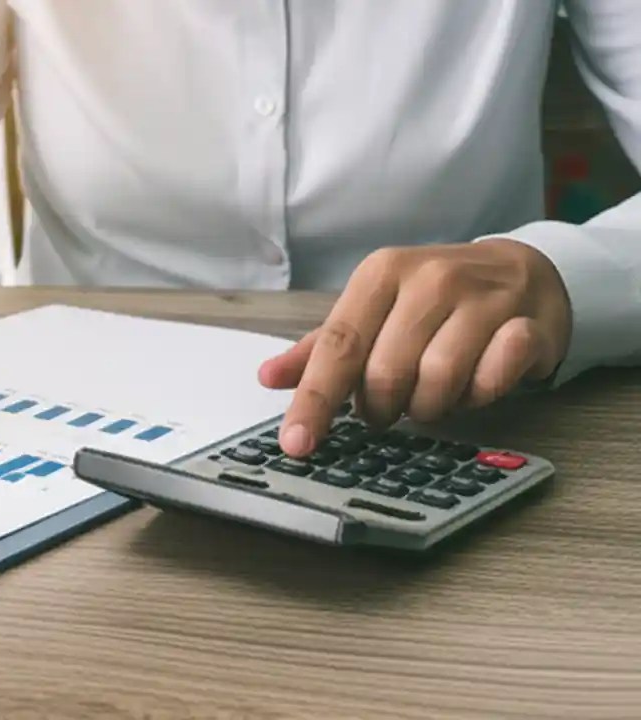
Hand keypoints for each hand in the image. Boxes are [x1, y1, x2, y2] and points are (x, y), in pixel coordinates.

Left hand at [258, 239, 570, 456]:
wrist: (522, 271)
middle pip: (386, 374)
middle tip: (391, 405)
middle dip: (382, 407)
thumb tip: (268, 377)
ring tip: (433, 392)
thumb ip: (323, 348)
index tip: (296, 443)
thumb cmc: (434, 300)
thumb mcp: (374, 311)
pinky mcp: (528, 324)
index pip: (338, 346)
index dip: (314, 400)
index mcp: (381, 274)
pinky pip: (492, 381)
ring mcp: (484, 298)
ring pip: (438, 382)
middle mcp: (431, 279)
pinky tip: (477, 381)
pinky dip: (479, 395)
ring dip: (431, 405)